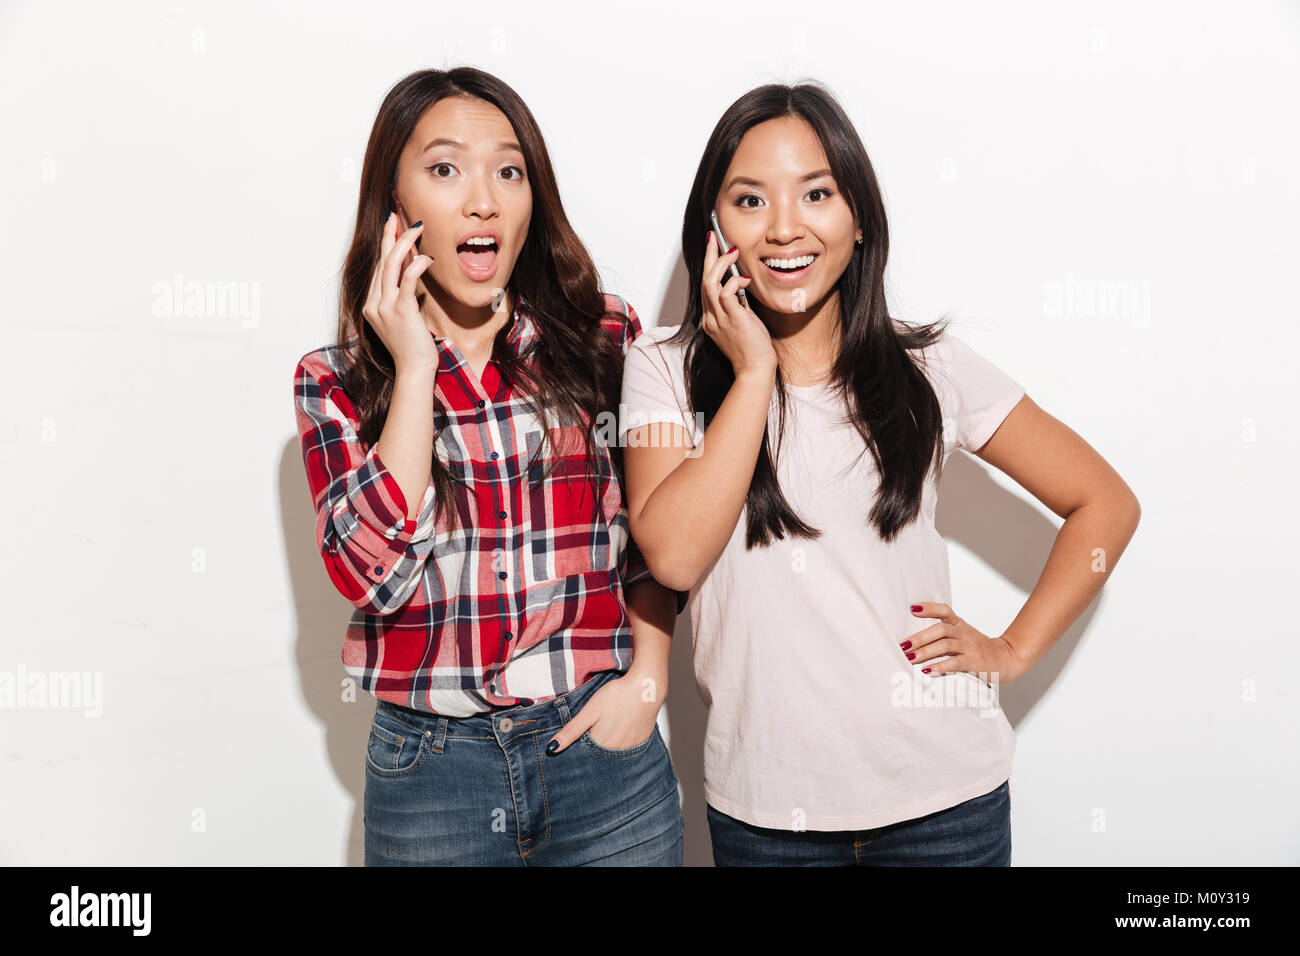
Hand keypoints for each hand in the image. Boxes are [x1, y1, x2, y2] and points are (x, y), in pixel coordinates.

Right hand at [362, 213, 436, 374]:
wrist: (414, 370)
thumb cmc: (413, 346)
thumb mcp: (404, 316)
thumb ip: (403, 294)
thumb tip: (412, 269)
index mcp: (371, 305)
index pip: (379, 268)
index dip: (386, 246)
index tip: (392, 227)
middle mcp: (374, 303)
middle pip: (382, 261)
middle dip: (390, 236)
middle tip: (398, 217)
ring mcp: (385, 307)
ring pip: (391, 265)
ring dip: (404, 242)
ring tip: (416, 228)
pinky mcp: (401, 310)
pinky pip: (407, 280)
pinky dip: (417, 265)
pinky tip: (426, 256)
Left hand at [545, 671, 663, 753]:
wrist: (647, 686)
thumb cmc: (617, 695)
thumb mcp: (590, 711)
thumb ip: (572, 731)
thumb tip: (552, 748)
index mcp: (602, 743)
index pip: (584, 752)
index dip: (579, 744)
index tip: (579, 735)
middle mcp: (617, 750)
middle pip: (599, 752)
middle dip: (593, 745)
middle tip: (596, 725)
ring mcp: (631, 746)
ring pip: (614, 750)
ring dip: (608, 743)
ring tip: (609, 724)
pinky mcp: (642, 739)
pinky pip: (628, 746)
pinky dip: (622, 740)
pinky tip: (621, 726)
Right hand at [700, 230, 775, 378]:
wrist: (754, 370)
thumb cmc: (752, 350)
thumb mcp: (743, 323)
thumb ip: (738, 306)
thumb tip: (742, 287)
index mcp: (711, 319)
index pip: (706, 287)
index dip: (709, 267)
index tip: (714, 249)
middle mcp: (711, 318)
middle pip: (704, 280)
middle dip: (710, 256)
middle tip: (714, 237)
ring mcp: (719, 319)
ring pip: (710, 283)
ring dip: (721, 264)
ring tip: (732, 252)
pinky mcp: (732, 319)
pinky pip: (726, 292)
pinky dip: (735, 281)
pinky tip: (746, 279)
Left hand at [902, 602, 1023, 684]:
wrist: (1006, 658)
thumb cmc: (976, 648)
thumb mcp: (962, 635)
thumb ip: (943, 634)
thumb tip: (912, 640)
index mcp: (959, 624)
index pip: (944, 610)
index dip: (929, 608)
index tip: (912, 609)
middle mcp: (963, 633)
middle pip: (940, 629)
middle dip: (920, 637)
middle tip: (902, 645)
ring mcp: (969, 647)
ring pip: (945, 645)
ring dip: (925, 652)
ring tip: (910, 658)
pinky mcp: (974, 662)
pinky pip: (955, 663)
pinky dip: (940, 667)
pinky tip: (928, 671)